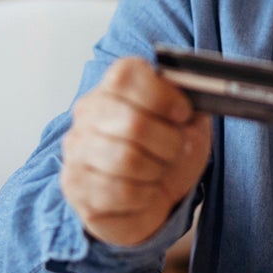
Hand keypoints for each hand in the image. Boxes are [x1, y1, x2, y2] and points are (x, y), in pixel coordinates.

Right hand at [59, 56, 211, 247]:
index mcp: (114, 87)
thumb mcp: (189, 121)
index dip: (162, 96)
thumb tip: (196, 94)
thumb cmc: (167, 154)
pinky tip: (143, 190)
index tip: (182, 113)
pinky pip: (120, 191)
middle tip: (176, 150)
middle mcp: (89, 113)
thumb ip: (191, 101)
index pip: (127, 75)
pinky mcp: (76, 185)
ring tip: (157, 171)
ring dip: (156, 171)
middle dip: (169, 143)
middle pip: (133, 123)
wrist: (153, 196)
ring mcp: (77, 148)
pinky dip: (144, 195)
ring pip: (127, 160)